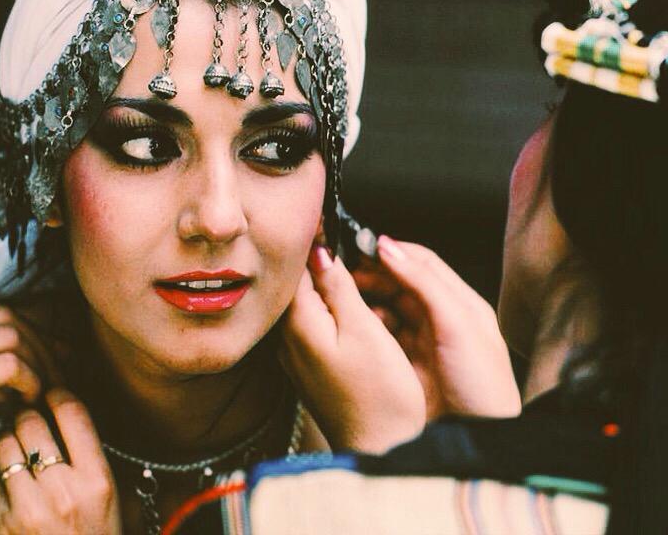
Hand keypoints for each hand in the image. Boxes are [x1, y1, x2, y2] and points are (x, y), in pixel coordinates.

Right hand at [0, 305, 55, 525]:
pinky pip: (8, 366)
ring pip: (12, 338)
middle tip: (65, 368)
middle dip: (43, 343)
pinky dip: (31, 380)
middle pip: (6, 318)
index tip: (55, 351)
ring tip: (52, 388)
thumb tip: (23, 361)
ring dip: (42, 363)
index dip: (31, 329)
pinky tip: (33, 399)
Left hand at [0, 388, 119, 534]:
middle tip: (29, 417)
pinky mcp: (0, 524)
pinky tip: (10, 481)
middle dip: (27, 415)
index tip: (53, 393)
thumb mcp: (107, 495)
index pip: (72, 413)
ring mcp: (27, 509)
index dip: (59, 394)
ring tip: (18, 449)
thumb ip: (87, 454)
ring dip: (8, 441)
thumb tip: (60, 407)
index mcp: (97, 481)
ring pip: (3, 445)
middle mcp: (62, 492)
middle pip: (31, 422)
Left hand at [280, 246, 425, 453]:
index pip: (296, 266)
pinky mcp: (309, 371)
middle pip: (298, 284)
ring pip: (306, 305)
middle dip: (317, 260)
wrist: (378, 449)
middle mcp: (289, 339)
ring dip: (325, 285)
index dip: (312, 239)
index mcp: (299, 323)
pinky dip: (329, 310)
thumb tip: (322, 253)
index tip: (325, 217)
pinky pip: (313, 326)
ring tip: (351, 268)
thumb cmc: (378, 396)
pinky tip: (351, 309)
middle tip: (342, 237)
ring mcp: (297, 358)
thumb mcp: (365, 330)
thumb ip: (339, 288)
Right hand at [355, 236, 520, 419]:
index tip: (361, 246)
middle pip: (401, 284)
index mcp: (461, 303)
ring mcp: (422, 344)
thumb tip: (390, 248)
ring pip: (388, 310)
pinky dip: (366, 328)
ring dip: (366, 300)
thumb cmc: (482, 384)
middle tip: (344, 270)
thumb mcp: (458, 324)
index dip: (392, 252)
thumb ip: (425, 284)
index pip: (423, 263)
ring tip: (343, 295)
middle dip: (373, 274)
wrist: (480, 439)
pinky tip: (353, 326)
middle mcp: (441, 319)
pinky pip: (381, 339)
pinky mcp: (406, 368)